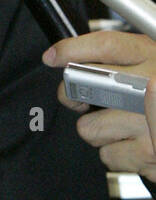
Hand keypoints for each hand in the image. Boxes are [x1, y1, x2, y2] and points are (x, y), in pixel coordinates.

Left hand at [44, 31, 155, 181]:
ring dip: (101, 131)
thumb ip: (128, 63)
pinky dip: (118, 155)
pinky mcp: (150, 153)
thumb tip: (75, 63)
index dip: (73, 48)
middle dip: (76, 96)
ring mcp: (150, 121)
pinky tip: (138, 147)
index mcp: (154, 56)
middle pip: (88, 86)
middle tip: (81, 100)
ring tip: (127, 127)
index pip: (107, 44)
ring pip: (91, 126)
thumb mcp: (154, 68)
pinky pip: (109, 155)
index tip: (53, 56)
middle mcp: (152, 85)